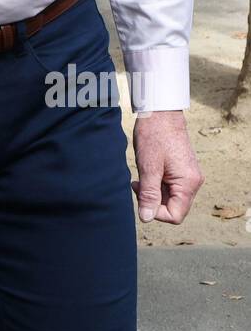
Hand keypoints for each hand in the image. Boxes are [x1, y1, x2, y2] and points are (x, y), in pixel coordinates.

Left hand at [132, 110, 203, 224]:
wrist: (161, 113)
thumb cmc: (155, 136)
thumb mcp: (149, 167)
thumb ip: (149, 194)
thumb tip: (146, 218)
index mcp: (188, 183)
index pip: (175, 215)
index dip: (156, 213)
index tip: (141, 196)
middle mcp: (193, 182)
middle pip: (174, 208)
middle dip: (153, 201)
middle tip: (138, 184)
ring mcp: (189, 176)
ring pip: (170, 197)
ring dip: (153, 192)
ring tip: (141, 177)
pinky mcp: (183, 171)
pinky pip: (170, 187)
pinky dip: (157, 184)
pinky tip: (148, 172)